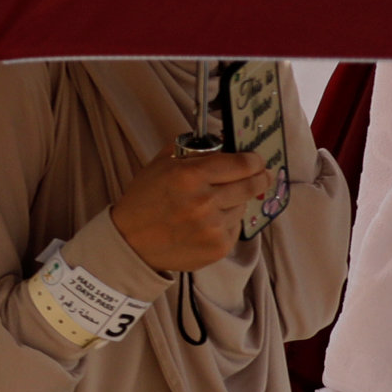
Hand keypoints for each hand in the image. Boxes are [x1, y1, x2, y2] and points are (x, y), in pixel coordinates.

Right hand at [111, 145, 270, 276]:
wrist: (130, 241)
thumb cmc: (145, 199)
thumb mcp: (161, 165)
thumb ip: (194, 151)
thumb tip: (226, 144)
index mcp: (189, 176)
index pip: (243, 164)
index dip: (254, 160)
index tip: (255, 161)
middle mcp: (204, 201)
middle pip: (252, 185)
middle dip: (259, 178)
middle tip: (260, 176)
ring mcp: (213, 227)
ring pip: (243, 207)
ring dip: (234, 203)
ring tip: (210, 205)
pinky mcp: (219, 247)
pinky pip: (235, 227)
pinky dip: (226, 223)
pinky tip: (205, 224)